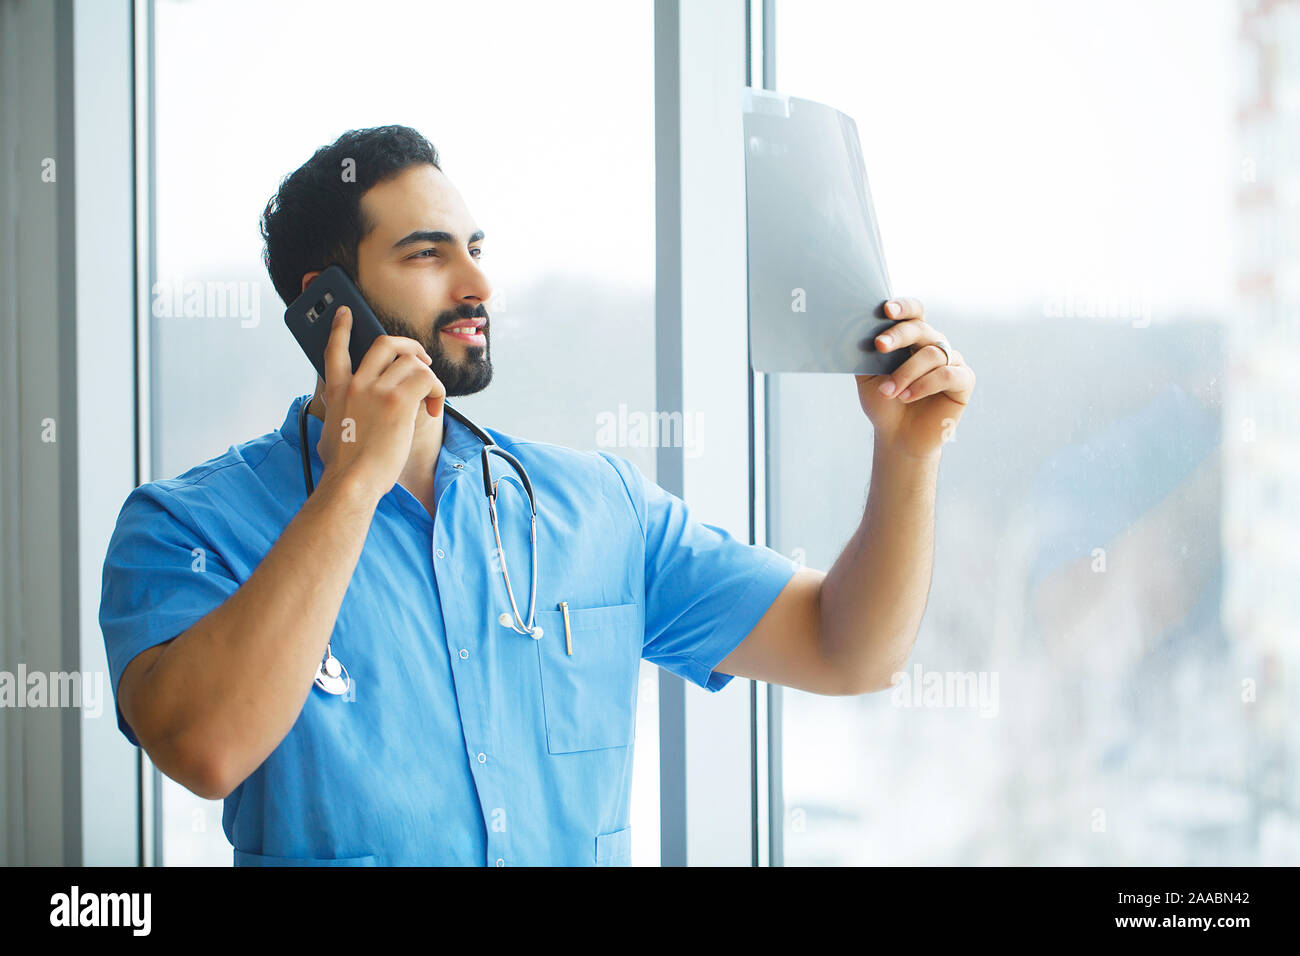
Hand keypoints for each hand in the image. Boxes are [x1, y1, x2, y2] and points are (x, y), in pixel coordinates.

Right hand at [316, 305, 446, 498]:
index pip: (335, 349)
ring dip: (428, 376)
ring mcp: (376, 390)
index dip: (341, 328)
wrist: (351, 482)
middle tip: (421, 359)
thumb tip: (341, 420)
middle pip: (385, 344)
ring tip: (431, 396)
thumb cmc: (343, 467)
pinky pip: (427, 380)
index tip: (346, 313)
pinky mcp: (398, 402)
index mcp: (336, 391)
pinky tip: (434, 409)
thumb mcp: (328, 432)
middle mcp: (355, 384)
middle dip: (408, 346)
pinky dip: (437, 391)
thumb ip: (336, 416)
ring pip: (412, 361)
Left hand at [855, 297, 974, 460]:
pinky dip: (924, 384)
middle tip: (880, 346)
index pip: (914, 313)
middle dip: (899, 336)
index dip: (903, 307)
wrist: (897, 437)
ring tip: (888, 392)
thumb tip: (856, 330)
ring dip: (906, 373)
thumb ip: (866, 354)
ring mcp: (952, 361)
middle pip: (921, 328)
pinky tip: (907, 396)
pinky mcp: (964, 381)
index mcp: (913, 339)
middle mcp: (935, 345)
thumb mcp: (868, 377)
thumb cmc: (884, 404)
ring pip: (932, 354)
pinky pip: (947, 374)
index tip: (886, 310)